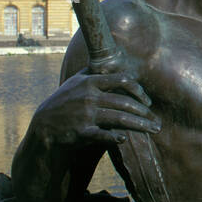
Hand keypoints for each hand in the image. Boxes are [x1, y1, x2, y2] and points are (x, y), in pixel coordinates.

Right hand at [30, 70, 160, 148]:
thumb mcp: (76, 81)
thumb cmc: (64, 101)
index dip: (139, 90)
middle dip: (145, 113)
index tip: (148, 102)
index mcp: (90, 81)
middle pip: (125, 102)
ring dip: (140, 125)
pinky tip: (124, 139)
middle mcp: (89, 97)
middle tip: (157, 122)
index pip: (122, 81)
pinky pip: (102, 135)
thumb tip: (113, 61)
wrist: (44, 124)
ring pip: (119, 119)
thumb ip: (94, 71)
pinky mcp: (81, 131)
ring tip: (153, 131)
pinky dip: (114, 137)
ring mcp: (85, 114)